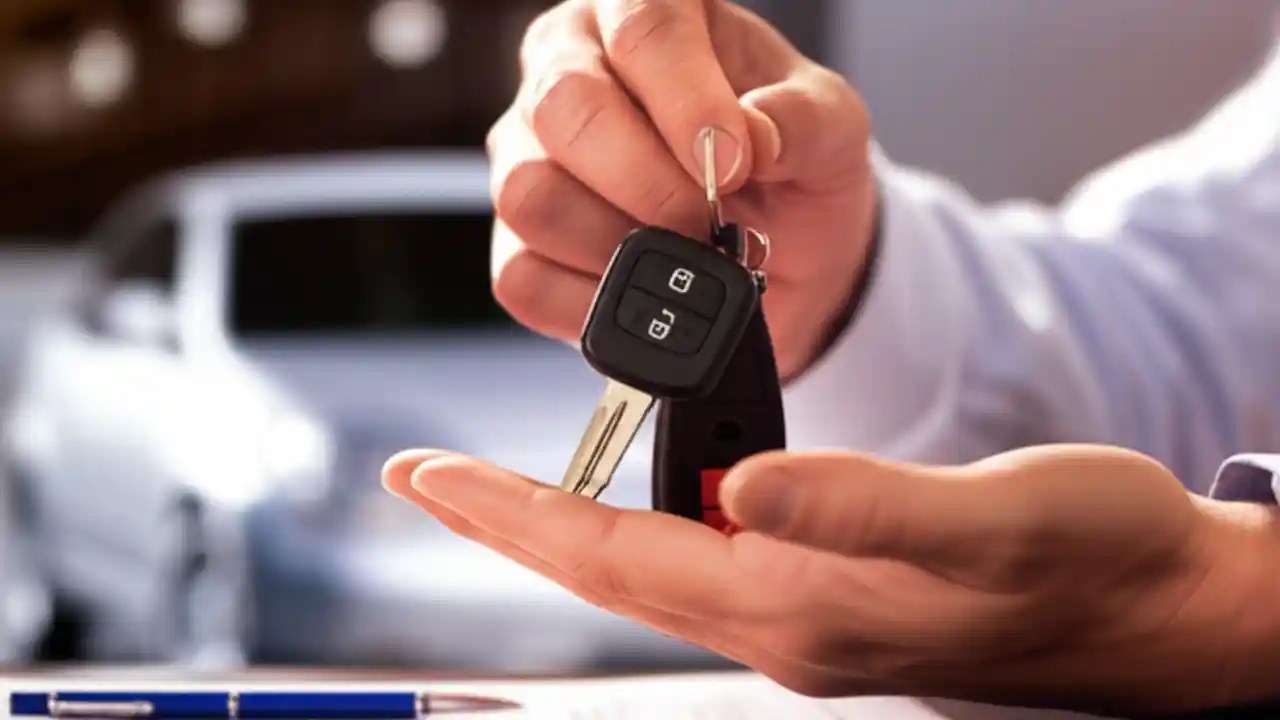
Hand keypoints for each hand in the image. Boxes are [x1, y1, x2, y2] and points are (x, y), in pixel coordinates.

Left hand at [383, 444, 1279, 713]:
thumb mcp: (991, 520)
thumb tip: (743, 483)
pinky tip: (628, 502)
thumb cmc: (1090, 560)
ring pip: (648, 570)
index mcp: (805, 605)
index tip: (429, 477)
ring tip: (496, 490)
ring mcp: (804, 615)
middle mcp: (786, 622)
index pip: (620, 557)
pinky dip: (638, 527)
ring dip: (564, 528)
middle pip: (611, 570)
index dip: (515, 517)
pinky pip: (700, 562)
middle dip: (509, 525)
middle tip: (427, 478)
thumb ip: (865, 505)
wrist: (1155, 609)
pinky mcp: (830, 594)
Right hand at [488, 0, 876, 379]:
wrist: (782, 253)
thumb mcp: (829, 128)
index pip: (642, 25)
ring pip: (530, 194)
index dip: (686, 96)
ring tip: (680, 256)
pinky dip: (592, 303)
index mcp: (640, 13)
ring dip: (618, 244)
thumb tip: (750, 137)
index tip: (734, 161)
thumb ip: (801, 120)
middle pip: (564, 107)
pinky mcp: (514, 244)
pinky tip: (643, 294)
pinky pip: (522, 277)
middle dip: (646, 180)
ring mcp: (526, 157)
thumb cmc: (790, 163)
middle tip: (707, 220)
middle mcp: (567, 70)